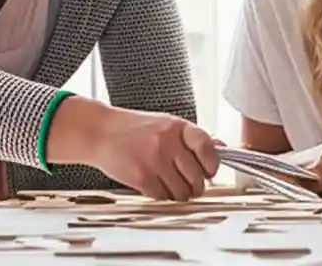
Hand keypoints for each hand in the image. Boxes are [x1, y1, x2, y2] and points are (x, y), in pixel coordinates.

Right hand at [48, 98, 218, 200]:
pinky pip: (163, 197)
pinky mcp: (142, 176)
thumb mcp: (164, 125)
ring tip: (169, 184)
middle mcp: (168, 142)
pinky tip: (153, 184)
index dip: (212, 164)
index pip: (207, 147)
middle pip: (197, 177)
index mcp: (177, 126)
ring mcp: (155, 160)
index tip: (209, 170)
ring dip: (178, 194)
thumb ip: (191, 138)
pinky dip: (160, 195)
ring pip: (182, 192)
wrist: (100, 132)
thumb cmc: (133, 129)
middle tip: (187, 184)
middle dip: (194, 186)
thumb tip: (222, 147)